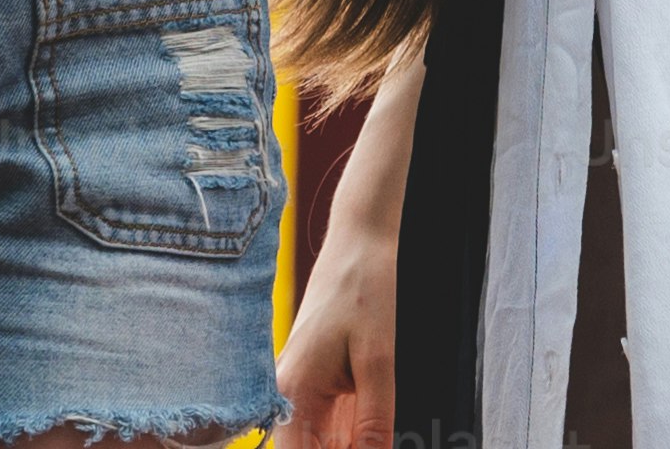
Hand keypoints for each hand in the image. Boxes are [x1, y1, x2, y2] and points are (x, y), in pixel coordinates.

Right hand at [272, 205, 391, 448]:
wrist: (361, 242)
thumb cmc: (366, 289)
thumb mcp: (379, 361)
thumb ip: (374, 423)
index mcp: (294, 393)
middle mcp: (289, 397)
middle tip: (379, 442)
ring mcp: (303, 392)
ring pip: (323, 444)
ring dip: (353, 446)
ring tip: (378, 435)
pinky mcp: (319, 385)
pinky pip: (333, 427)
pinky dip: (355, 438)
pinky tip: (376, 434)